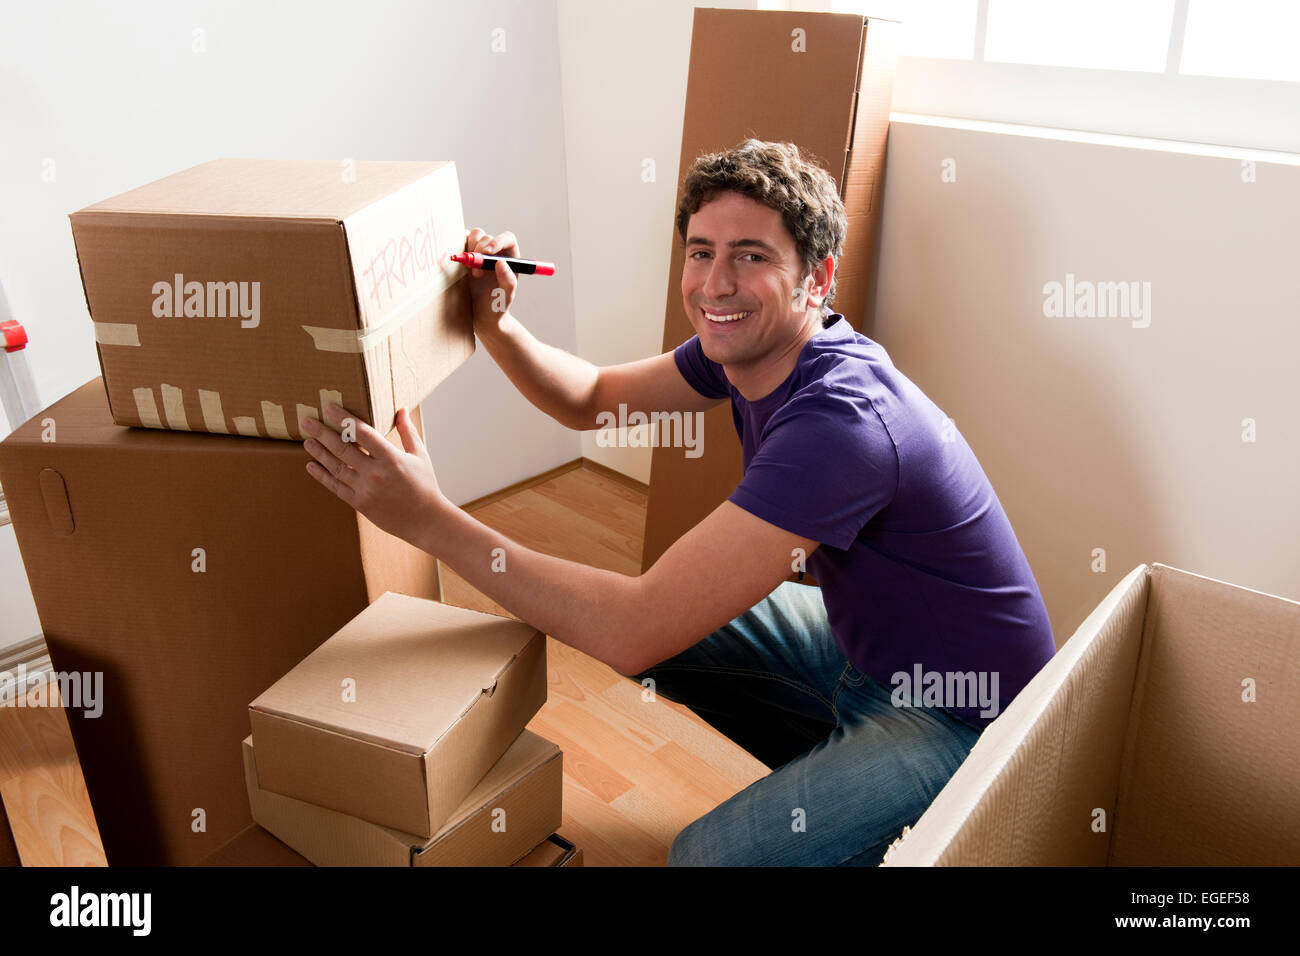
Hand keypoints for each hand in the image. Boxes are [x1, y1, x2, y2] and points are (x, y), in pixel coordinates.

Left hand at [301, 404, 447, 549]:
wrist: (425, 520)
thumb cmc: (425, 485)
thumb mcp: (420, 456)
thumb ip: (408, 432)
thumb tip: (402, 410)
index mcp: (391, 458)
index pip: (362, 433)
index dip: (344, 418)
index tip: (329, 408)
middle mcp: (376, 473)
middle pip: (343, 449)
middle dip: (323, 433)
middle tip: (307, 422)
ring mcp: (366, 490)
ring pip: (336, 467)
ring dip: (319, 453)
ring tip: (307, 442)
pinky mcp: (360, 504)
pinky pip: (336, 487)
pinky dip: (322, 476)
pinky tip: (311, 466)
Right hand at [459, 227, 518, 334]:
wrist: (482, 316)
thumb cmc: (497, 306)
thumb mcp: (505, 297)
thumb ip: (507, 280)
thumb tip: (501, 262)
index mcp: (510, 257)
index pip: (506, 239)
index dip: (497, 241)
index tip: (487, 252)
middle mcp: (495, 252)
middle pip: (486, 237)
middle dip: (479, 251)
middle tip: (477, 274)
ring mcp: (479, 253)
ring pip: (473, 237)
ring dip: (469, 251)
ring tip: (471, 274)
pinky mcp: (465, 257)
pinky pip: (460, 243)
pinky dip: (458, 250)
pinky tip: (461, 267)